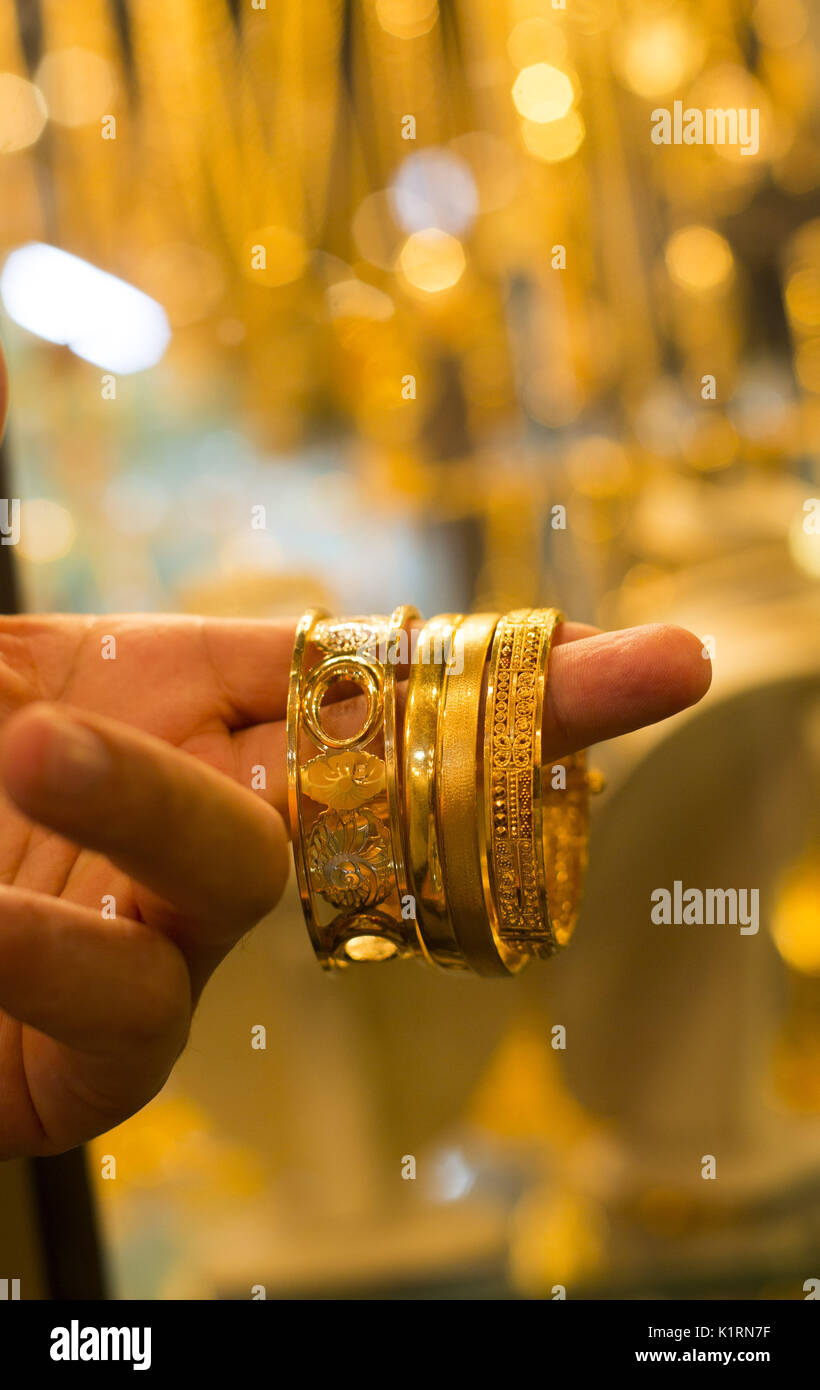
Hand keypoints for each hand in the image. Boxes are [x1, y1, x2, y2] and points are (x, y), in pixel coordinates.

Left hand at [0, 613, 710, 1157]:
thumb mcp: (3, 670)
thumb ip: (99, 654)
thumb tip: (182, 578)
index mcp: (172, 714)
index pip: (368, 684)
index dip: (503, 672)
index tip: (637, 656)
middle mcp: (191, 829)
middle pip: (380, 779)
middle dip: (524, 728)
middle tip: (655, 667)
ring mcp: (157, 949)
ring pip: (238, 874)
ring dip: (144, 804)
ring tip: (26, 746)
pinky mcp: (97, 1066)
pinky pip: (120, 1005)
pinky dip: (49, 942)